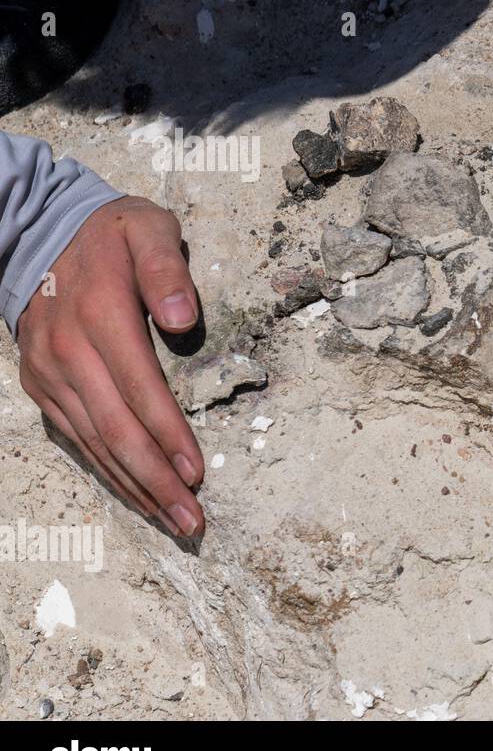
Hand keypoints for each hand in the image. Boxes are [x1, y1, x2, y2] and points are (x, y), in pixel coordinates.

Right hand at [17, 196, 205, 536]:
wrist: (38, 231)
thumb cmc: (111, 233)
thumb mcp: (147, 229)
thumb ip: (167, 268)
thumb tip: (181, 318)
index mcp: (100, 316)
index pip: (140, 390)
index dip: (168, 434)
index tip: (197, 473)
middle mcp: (69, 352)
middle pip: (116, 430)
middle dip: (156, 481)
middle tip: (192, 521)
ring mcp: (50, 373)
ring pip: (94, 443)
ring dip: (134, 487)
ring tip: (173, 522)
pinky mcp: (41, 385)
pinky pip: (76, 437)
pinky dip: (106, 470)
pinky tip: (134, 495)